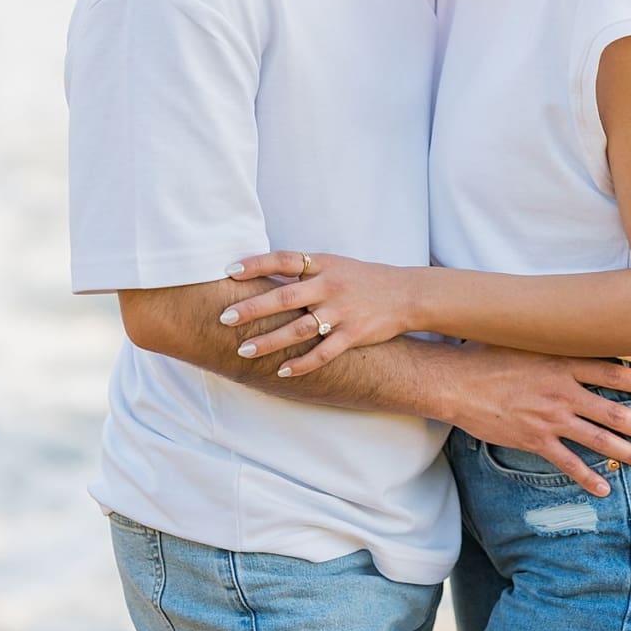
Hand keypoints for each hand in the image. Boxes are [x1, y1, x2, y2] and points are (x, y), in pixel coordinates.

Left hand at [220, 250, 415, 374]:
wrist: (406, 294)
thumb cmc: (363, 279)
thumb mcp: (336, 264)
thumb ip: (306, 270)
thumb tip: (267, 273)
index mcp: (324, 264)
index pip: (284, 259)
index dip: (257, 263)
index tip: (229, 270)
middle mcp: (330, 286)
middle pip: (285, 296)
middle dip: (253, 308)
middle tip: (225, 318)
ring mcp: (342, 311)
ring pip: (299, 328)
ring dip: (270, 341)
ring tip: (244, 350)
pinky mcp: (353, 335)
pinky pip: (323, 352)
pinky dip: (302, 363)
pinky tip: (282, 371)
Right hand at [446, 344, 630, 497]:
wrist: (457, 381)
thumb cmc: (487, 355)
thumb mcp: (524, 340)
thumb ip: (551, 342)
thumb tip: (570, 332)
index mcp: (561, 362)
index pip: (610, 372)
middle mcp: (562, 391)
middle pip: (612, 411)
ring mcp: (549, 417)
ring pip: (598, 439)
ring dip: (627, 452)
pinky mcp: (534, 439)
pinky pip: (567, 462)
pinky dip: (588, 477)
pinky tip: (604, 489)